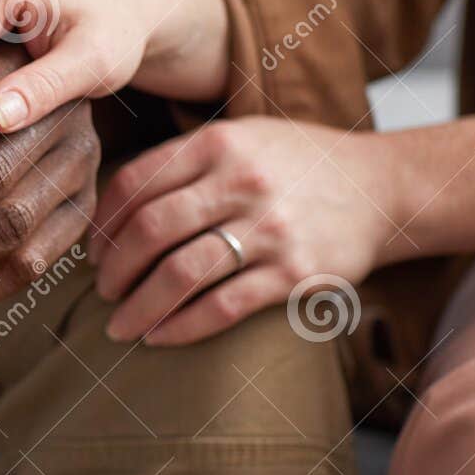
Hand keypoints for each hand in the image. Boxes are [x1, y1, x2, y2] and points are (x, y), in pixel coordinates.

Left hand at [91, 117, 392, 344]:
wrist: (382, 188)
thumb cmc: (296, 164)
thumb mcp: (240, 138)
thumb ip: (182, 163)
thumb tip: (111, 209)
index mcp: (218, 144)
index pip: (135, 184)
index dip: (102, 224)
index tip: (92, 251)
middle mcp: (241, 182)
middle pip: (149, 231)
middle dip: (114, 270)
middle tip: (102, 291)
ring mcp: (269, 229)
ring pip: (179, 274)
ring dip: (138, 306)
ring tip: (120, 324)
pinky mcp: (294, 273)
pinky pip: (222, 307)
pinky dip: (180, 326)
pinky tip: (159, 336)